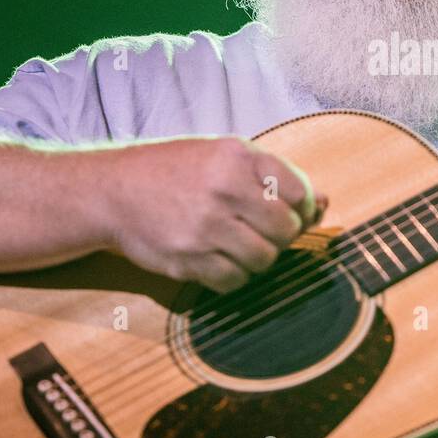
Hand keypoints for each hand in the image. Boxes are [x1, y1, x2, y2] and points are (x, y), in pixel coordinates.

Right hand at [98, 136, 325, 292]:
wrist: (113, 191)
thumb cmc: (176, 171)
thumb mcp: (223, 156)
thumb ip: (273, 176)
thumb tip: (324, 203)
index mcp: (236, 157)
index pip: (298, 191)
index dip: (301, 207)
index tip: (289, 211)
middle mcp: (223, 189)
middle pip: (286, 229)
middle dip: (281, 235)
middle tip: (261, 230)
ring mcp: (205, 227)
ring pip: (265, 259)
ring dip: (259, 258)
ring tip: (239, 245)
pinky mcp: (188, 259)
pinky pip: (234, 281)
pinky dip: (234, 276)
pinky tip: (219, 259)